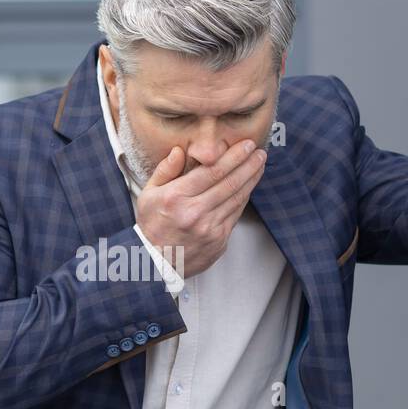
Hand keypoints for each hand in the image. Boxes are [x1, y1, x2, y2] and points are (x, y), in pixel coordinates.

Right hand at [134, 138, 265, 278]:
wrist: (155, 263)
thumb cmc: (152, 226)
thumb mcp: (148, 195)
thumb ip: (165, 171)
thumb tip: (180, 151)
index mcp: (176, 198)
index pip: (212, 171)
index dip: (233, 156)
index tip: (245, 145)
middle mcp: (195, 213)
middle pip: (229, 183)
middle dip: (248, 164)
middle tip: (260, 152)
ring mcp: (209, 229)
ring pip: (236, 198)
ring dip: (251, 179)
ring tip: (259, 165)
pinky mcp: (219, 241)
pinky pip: (235, 214)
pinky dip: (244, 198)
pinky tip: (249, 186)